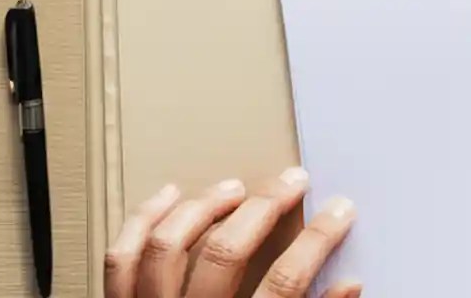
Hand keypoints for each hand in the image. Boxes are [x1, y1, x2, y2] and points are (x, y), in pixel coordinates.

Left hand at [105, 168, 359, 297]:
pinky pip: (121, 260)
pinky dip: (143, 221)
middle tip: (293, 182)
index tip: (339, 212)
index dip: (317, 240)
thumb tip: (349, 288)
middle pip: (226, 253)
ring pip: (168, 247)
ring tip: (236, 187)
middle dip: (266, 207)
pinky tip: (168, 197)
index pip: (285, 283)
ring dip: (205, 207)